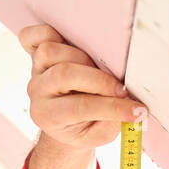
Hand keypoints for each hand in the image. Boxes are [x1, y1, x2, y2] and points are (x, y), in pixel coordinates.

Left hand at [19, 23, 146, 150]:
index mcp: (50, 117)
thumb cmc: (85, 126)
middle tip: (121, 89)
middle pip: (64, 74)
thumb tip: (136, 107)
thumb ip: (114, 122)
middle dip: (99, 80)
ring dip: (80, 56)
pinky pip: (31, 37)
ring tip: (98, 67)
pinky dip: (46, 33)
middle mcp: (38, 92)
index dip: (112, 107)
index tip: (137, 110)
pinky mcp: (35, 54)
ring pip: (50, 51)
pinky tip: (66, 41)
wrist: (63, 123)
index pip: (79, 108)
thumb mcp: (99, 134)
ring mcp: (36, 71)